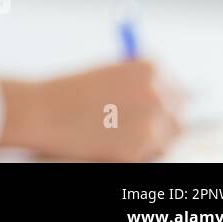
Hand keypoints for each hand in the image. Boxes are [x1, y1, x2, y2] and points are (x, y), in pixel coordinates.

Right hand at [0, 60, 185, 160]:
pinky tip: (114, 141)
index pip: (176, 82)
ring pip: (170, 135)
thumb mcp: (108, 73)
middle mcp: (157, 95)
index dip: (167, 92)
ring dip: (156, 133)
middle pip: (180, 109)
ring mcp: (150, 126)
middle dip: (165, 113)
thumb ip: (138, 81)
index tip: (161, 99)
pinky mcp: (138, 152)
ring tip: (124, 130)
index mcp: (149, 69)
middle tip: (148, 120)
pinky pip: (152, 152)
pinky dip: (139, 149)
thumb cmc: (68, 90)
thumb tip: (162, 95)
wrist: (42, 112)